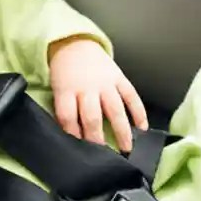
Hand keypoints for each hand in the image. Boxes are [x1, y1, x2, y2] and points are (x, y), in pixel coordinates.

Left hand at [48, 36, 148, 151]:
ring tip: (127, 148)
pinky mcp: (119, 78)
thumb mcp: (58, 90)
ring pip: (114, 109)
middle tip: (103, 155)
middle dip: (96, 138)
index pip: (68, 115)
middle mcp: (87, 87)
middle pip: (91, 116)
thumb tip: (75, 137)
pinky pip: (131, 97)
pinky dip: (139, 113)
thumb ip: (65, 111)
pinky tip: (142, 128)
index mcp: (67, 90)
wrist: (75, 45)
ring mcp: (105, 83)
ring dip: (122, 130)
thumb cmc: (65, 74)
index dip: (72, 133)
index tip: (78, 148)